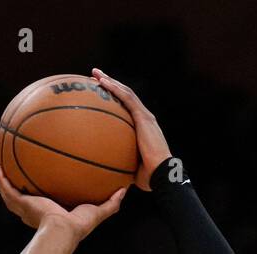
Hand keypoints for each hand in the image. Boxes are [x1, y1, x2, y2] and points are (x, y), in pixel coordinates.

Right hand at [0, 165, 124, 239]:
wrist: (62, 230)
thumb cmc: (78, 226)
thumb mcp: (98, 211)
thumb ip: (111, 202)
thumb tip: (125, 190)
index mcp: (51, 215)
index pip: (44, 205)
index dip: (41, 197)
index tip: (41, 188)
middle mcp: (35, 212)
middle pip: (23, 200)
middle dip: (19, 190)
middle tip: (17, 177)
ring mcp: (26, 209)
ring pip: (11, 195)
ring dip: (5, 184)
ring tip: (0, 170)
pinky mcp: (21, 204)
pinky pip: (8, 190)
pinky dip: (2, 181)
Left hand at [91, 68, 172, 190]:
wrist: (161, 174)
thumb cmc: (148, 177)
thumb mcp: (130, 168)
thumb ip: (119, 164)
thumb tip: (105, 172)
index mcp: (143, 128)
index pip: (127, 108)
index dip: (115, 98)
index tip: (101, 93)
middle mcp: (145, 118)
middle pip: (125, 96)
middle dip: (110, 84)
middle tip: (96, 76)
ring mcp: (145, 116)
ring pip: (125, 92)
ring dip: (110, 81)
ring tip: (96, 73)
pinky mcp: (143, 117)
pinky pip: (127, 98)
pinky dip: (114, 88)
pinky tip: (102, 82)